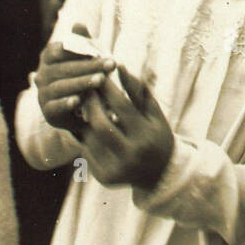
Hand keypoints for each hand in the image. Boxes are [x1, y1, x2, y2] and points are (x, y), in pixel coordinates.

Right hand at [34, 22, 114, 131]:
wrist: (82, 110)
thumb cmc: (83, 75)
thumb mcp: (85, 57)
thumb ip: (81, 42)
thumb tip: (79, 24)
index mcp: (49, 57)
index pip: (58, 50)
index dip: (79, 49)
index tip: (101, 50)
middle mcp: (42, 74)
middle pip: (63, 68)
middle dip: (88, 66)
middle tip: (110, 64)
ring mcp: (43, 94)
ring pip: (60, 87)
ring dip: (81, 82)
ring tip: (101, 80)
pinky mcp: (47, 112)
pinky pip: (54, 107)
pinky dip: (65, 103)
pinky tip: (78, 101)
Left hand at [79, 64, 173, 189]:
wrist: (159, 174)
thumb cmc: (157, 136)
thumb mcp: (154, 113)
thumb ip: (138, 91)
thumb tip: (121, 67)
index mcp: (145, 136)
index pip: (122, 107)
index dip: (108, 89)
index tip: (99, 74)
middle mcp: (130, 155)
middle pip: (101, 124)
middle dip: (91, 104)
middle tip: (86, 89)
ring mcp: (116, 169)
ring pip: (90, 138)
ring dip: (85, 119)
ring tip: (84, 105)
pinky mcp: (104, 178)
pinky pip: (87, 152)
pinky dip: (85, 136)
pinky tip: (86, 125)